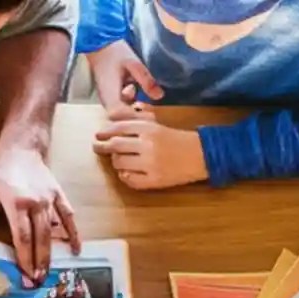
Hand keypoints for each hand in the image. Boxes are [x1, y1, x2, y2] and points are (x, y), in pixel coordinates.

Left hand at [0, 145, 80, 283]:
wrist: (23, 145)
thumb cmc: (2, 167)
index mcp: (16, 202)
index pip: (22, 236)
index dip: (24, 257)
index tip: (26, 274)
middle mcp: (35, 202)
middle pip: (39, 238)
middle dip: (38, 262)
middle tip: (37, 281)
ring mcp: (49, 199)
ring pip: (52, 232)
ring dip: (51, 253)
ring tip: (49, 272)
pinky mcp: (59, 195)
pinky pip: (68, 217)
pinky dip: (73, 233)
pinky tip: (76, 248)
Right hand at [86, 40, 163, 119]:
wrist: (101, 46)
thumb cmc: (116, 53)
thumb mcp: (134, 64)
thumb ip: (146, 80)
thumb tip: (160, 95)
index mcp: (109, 93)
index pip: (120, 114)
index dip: (135, 118)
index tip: (150, 115)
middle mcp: (106, 101)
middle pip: (120, 120)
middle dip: (137, 119)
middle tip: (153, 115)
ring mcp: (107, 101)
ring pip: (121, 117)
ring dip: (135, 115)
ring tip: (149, 110)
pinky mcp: (110, 99)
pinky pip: (121, 110)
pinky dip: (132, 109)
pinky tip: (142, 103)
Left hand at [93, 120, 208, 189]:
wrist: (201, 155)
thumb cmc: (177, 138)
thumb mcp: (158, 123)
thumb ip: (136, 119)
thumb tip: (112, 117)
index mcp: (149, 128)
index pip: (119, 128)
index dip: (105, 131)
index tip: (97, 135)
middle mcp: (148, 145)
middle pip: (115, 146)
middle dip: (102, 147)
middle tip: (97, 148)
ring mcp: (150, 164)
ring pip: (120, 163)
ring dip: (115, 162)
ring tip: (119, 160)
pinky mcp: (154, 180)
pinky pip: (130, 180)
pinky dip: (125, 176)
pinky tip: (127, 173)